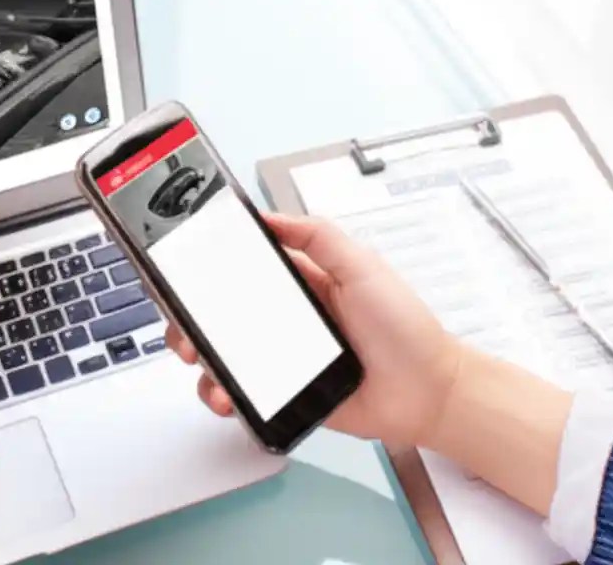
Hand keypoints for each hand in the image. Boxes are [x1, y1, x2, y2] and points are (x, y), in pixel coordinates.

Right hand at [166, 212, 464, 447]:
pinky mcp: (283, 395)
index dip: (209, 268)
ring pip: (222, 355)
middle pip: (220, 313)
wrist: (428, 394)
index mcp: (301, 282)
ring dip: (201, 357)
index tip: (183, 267)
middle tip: (185, 323)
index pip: (243, 268)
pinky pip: (241, 394)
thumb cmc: (405, 329)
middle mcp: (285, 319)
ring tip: (201, 361)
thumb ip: (319, 236)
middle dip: (190, 317)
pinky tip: (226, 395)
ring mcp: (281, 359)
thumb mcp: (363, 267)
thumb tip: (271, 216)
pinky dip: (222, 394)